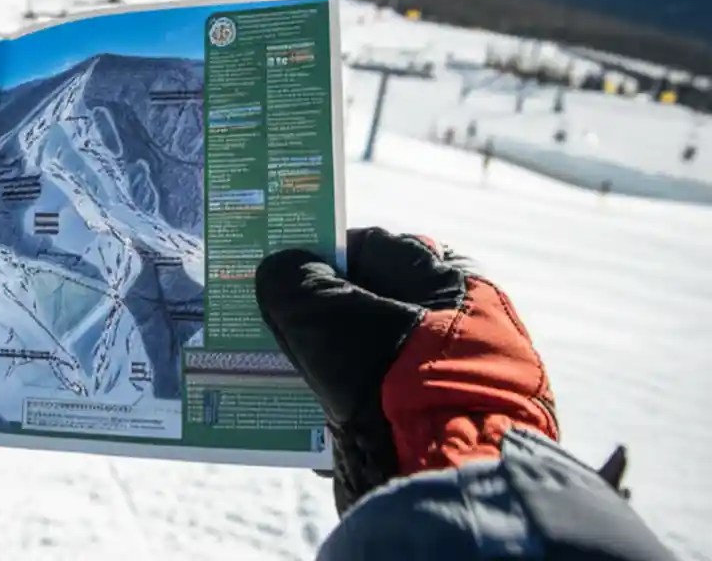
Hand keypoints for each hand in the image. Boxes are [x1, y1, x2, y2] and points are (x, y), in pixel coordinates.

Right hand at [255, 228, 556, 512]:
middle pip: (365, 307)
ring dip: (320, 367)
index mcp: (443, 280)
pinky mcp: (432, 424)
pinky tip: (305, 422)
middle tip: (267, 320)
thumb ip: (290, 282)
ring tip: (273, 372)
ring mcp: (445, 376)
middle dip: (314, 316)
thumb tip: (278, 271)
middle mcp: (451, 323)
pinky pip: (374, 406)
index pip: (372, 248)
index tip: (279, 268)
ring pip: (364, 359)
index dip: (321, 254)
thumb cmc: (387, 374)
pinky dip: (340, 412)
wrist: (445, 470)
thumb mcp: (323, 314)